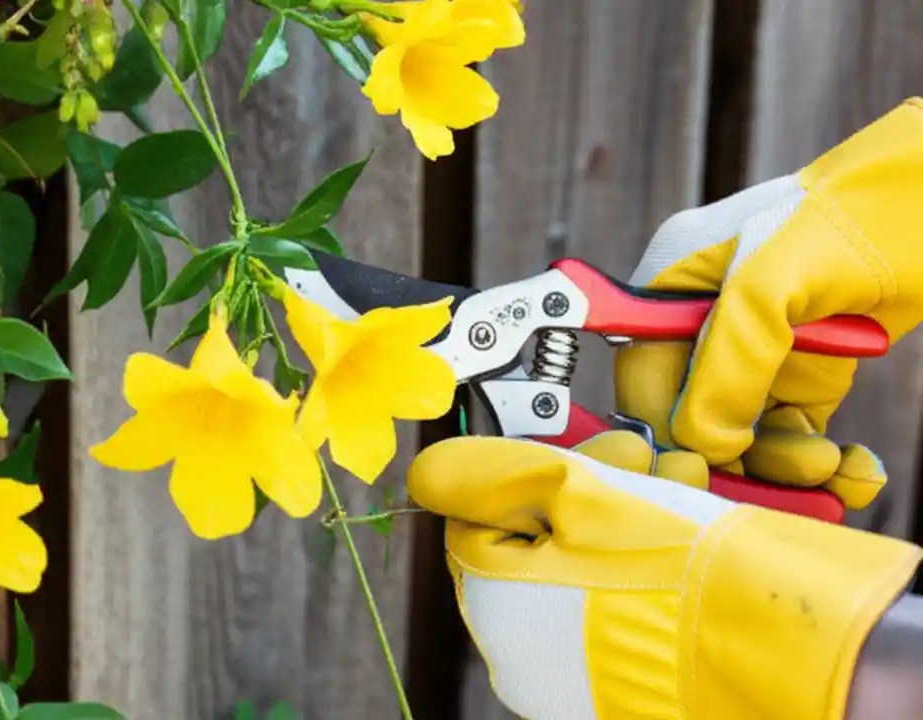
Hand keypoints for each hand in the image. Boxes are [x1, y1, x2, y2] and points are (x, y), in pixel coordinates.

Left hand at [407, 430, 921, 719]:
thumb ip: (489, 474)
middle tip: (644, 464)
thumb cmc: (672, 569)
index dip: (539, 473)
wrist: (769, 648)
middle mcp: (515, 653)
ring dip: (620, 526)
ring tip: (678, 496)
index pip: (481, 515)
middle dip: (587, 493)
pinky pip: (611, 616)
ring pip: (576, 576)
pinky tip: (684, 547)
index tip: (595, 454)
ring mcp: (565, 681)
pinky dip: (639, 577)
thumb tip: (431, 469)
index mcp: (490, 602)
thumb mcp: (573, 492)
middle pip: (533, 543)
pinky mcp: (615, 691)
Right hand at [615, 98, 922, 508]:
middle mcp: (706, 323)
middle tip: (774, 482)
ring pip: (746, 439)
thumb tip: (704, 441)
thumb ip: (728, 362)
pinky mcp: (807, 375)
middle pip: (691, 418)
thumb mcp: (772, 281)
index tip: (704, 466)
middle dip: (733, 459)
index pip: (642, 379)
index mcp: (672, 285)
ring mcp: (758, 352)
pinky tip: (855, 469)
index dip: (666, 429)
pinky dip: (823, 466)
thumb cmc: (855, 214)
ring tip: (832, 468)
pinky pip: (795, 438)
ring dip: (785, 469)